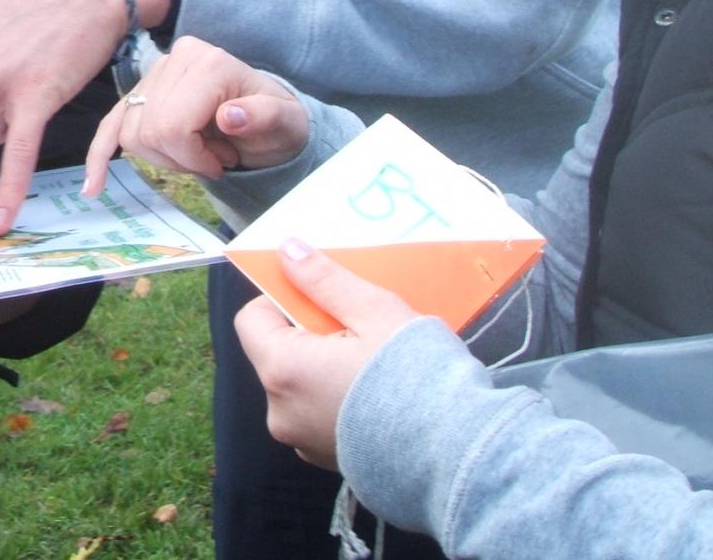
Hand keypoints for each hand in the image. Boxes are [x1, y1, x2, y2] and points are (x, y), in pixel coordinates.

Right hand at [83, 37, 307, 194]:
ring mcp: (155, 73)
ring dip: (162, 158)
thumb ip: (264, 116)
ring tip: (198, 153)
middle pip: (147, 131)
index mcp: (208, 63)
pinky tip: (94, 187)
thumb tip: (230, 115)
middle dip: (180, 159)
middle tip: (214, 159)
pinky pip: (110, 124)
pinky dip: (100, 154)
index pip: (173, 125)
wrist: (268, 118)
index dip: (194, 157)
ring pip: (129, 134)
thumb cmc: (277, 120)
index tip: (223, 161)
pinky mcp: (142, 91)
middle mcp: (175, 59)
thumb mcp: (285, 122)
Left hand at [233, 240, 421, 468]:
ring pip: (303, 385)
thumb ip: (324, 280)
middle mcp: (281, 412)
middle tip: (360, 328)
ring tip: (377, 362)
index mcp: (282, 371)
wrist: (459, 453)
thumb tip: (287, 251)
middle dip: (312, 334)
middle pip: (279, 353)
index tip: (321, 297)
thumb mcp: (373, 311)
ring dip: (328, 367)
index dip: (282, 299)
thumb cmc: (415, 375)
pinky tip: (381, 395)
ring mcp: (304, 442)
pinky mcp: (330, 461)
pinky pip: (323, 415)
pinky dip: (342, 400)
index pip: (252, 320)